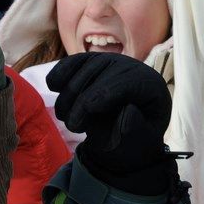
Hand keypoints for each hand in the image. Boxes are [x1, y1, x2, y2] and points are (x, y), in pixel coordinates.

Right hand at [47, 52, 175, 196]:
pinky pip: (74, 62)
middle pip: (101, 72)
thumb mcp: (141, 142)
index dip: (101, 97)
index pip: (125, 82)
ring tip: (65, 118)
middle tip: (72, 126)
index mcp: (150, 85)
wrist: (125, 135)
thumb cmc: (134, 139)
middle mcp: (132, 67)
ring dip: (68, 92)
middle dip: (81, 99)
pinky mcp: (92, 63)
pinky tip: (53, 87)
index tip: (82, 117)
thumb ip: (137, 130)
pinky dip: (61, 72)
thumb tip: (128, 111)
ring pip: (84, 65)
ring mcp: (111, 62)